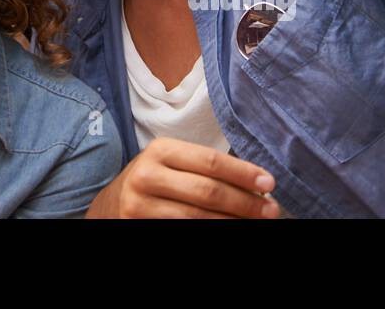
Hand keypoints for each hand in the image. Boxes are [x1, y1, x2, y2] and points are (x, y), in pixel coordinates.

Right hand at [87, 137, 279, 218]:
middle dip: (245, 203)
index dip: (243, 173)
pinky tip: (230, 230)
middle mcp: (148, 176)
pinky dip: (212, 233)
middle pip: (208, 192)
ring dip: (233, 222)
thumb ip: (206, 169)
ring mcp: (141, 206)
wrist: (114, 204)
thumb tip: (256, 185)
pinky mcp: (139, 227)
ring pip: (198, 219)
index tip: (269, 183)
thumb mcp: (173, 163)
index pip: (210, 162)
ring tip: (255, 223)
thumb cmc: (155, 180)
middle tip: (271, 210)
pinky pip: (184, 232)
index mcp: (160, 151)